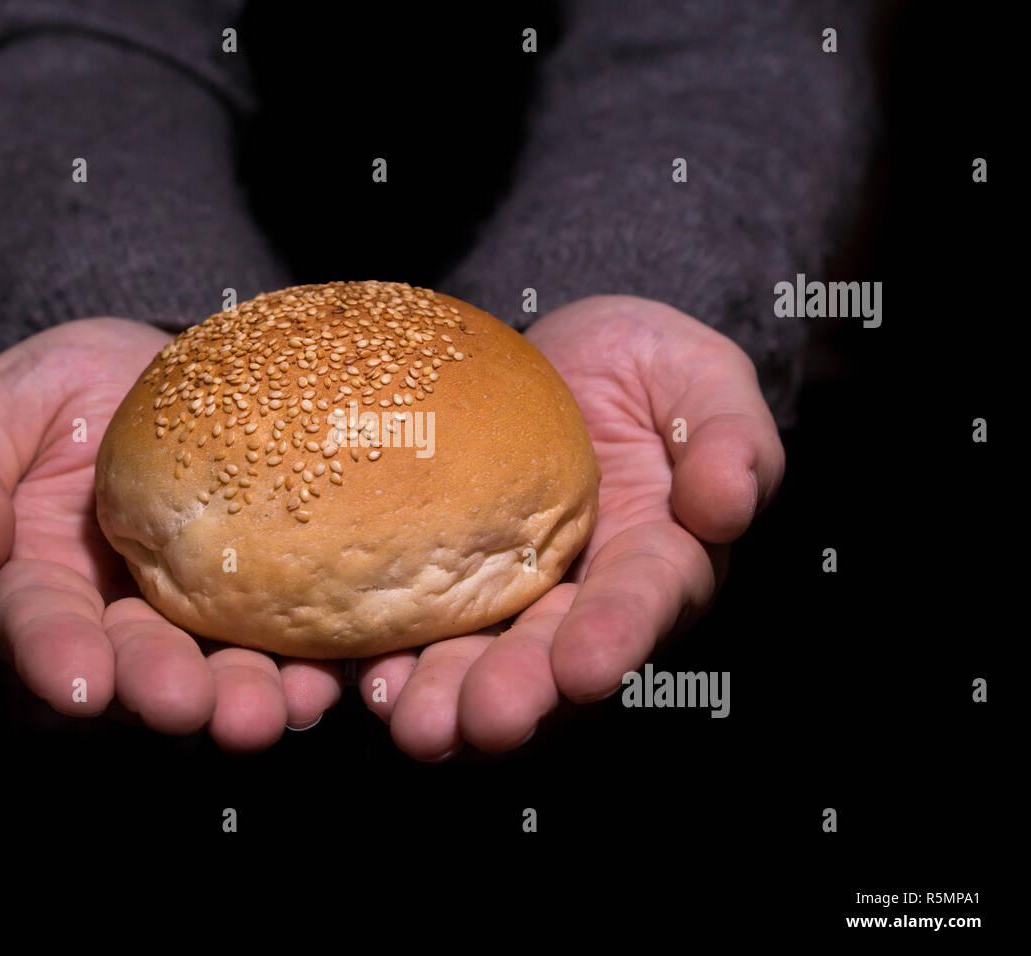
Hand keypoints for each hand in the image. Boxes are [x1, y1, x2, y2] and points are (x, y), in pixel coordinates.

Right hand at [0, 318, 342, 751]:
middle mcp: (123, 618)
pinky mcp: (272, 598)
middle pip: (138, 667)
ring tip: (268, 711)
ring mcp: (202, 615)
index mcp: (44, 584)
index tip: (80, 681)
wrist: (169, 368)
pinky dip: (313, 666)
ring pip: (219, 670)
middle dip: (163, 691)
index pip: (40, 629)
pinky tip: (328, 678)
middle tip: (190, 705)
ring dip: (244, 698)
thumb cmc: (68, 390)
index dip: (56, 657)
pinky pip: (295, 640)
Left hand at [354, 295, 784, 759]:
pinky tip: (354, 677)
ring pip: (475, 657)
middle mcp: (576, 597)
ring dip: (444, 695)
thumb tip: (728, 502)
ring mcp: (500, 595)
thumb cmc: (644, 366)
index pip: (642, 600)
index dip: (617, 635)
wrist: (551, 354)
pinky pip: (407, 622)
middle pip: (548, 655)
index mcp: (654, 558)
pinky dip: (378, 655)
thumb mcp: (704, 378)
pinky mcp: (435, 577)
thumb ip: (730, 438)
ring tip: (412, 724)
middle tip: (484, 722)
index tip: (588, 667)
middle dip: (517, 693)